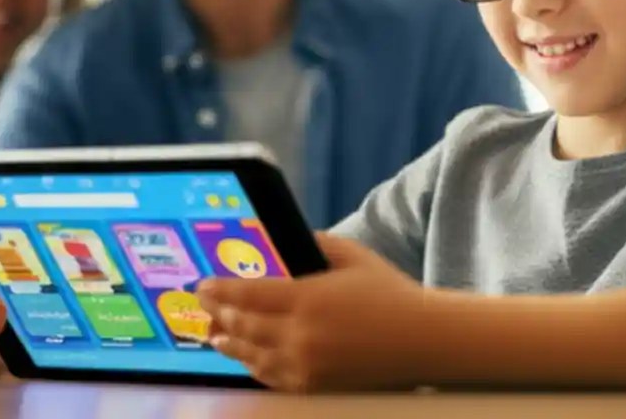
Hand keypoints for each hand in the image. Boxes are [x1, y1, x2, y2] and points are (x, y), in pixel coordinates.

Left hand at [197, 232, 425, 391]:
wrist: (423, 341)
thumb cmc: (390, 294)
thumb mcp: (353, 256)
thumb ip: (316, 243)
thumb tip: (288, 238)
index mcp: (307, 298)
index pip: (247, 295)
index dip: (218, 291)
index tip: (202, 285)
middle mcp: (300, 335)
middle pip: (243, 326)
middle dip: (217, 314)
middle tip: (203, 306)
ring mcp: (306, 366)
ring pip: (251, 355)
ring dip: (228, 343)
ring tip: (213, 334)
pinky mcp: (314, 387)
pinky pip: (271, 377)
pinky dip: (252, 365)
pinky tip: (245, 357)